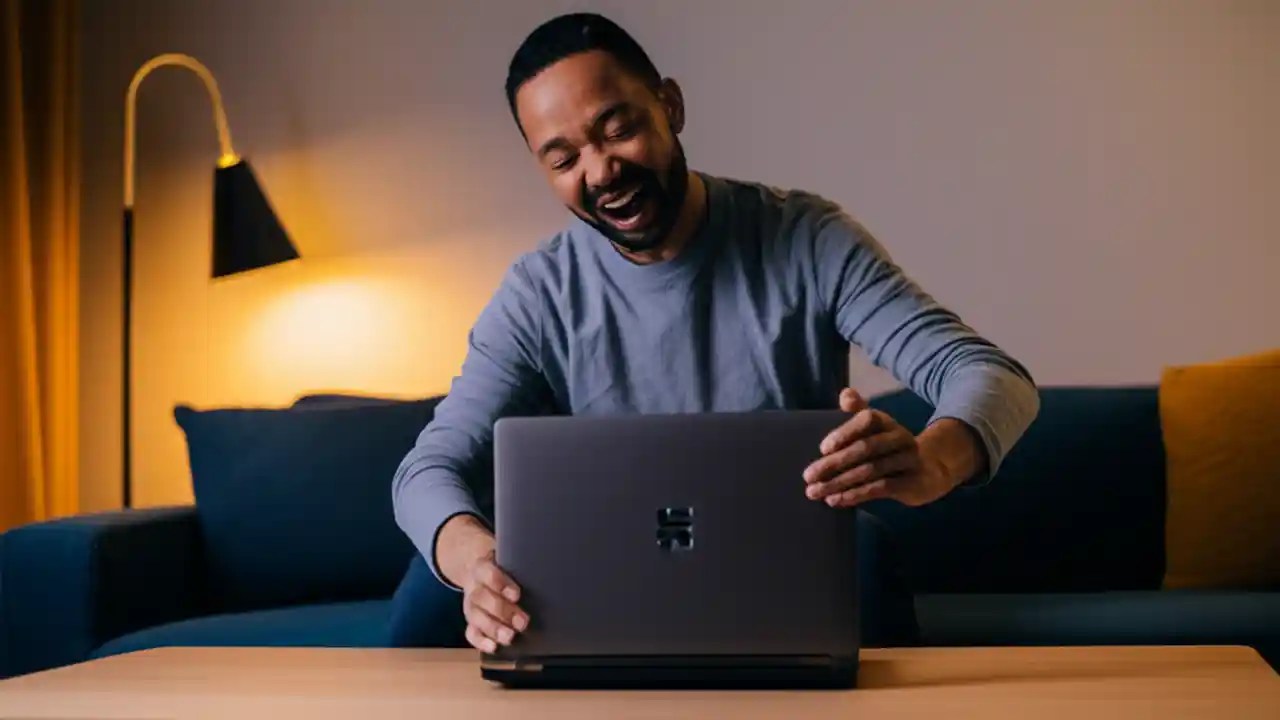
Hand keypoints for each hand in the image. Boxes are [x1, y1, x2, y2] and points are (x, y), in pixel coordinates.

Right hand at [460, 548, 529, 653]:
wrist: (478, 575)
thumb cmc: (502, 570)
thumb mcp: (508, 562)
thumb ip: (520, 567)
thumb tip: (545, 570)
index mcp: (482, 568)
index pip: (488, 573)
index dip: (500, 584)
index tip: (516, 595)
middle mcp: (474, 587)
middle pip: (481, 597)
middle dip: (502, 611)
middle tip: (522, 622)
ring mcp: (471, 606)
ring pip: (475, 616)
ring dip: (493, 628)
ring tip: (509, 637)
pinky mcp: (471, 623)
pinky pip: (471, 633)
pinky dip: (481, 642)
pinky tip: (493, 647)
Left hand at [802, 388, 957, 508]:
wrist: (928, 471)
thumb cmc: (889, 448)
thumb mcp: (876, 429)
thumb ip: (858, 411)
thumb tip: (845, 394)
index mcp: (886, 421)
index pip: (867, 419)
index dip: (845, 432)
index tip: (822, 448)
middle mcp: (899, 437)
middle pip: (864, 448)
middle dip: (833, 464)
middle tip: (808, 476)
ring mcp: (907, 459)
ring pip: (869, 471)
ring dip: (839, 483)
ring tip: (816, 492)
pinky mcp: (911, 482)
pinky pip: (880, 488)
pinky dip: (855, 495)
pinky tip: (836, 500)